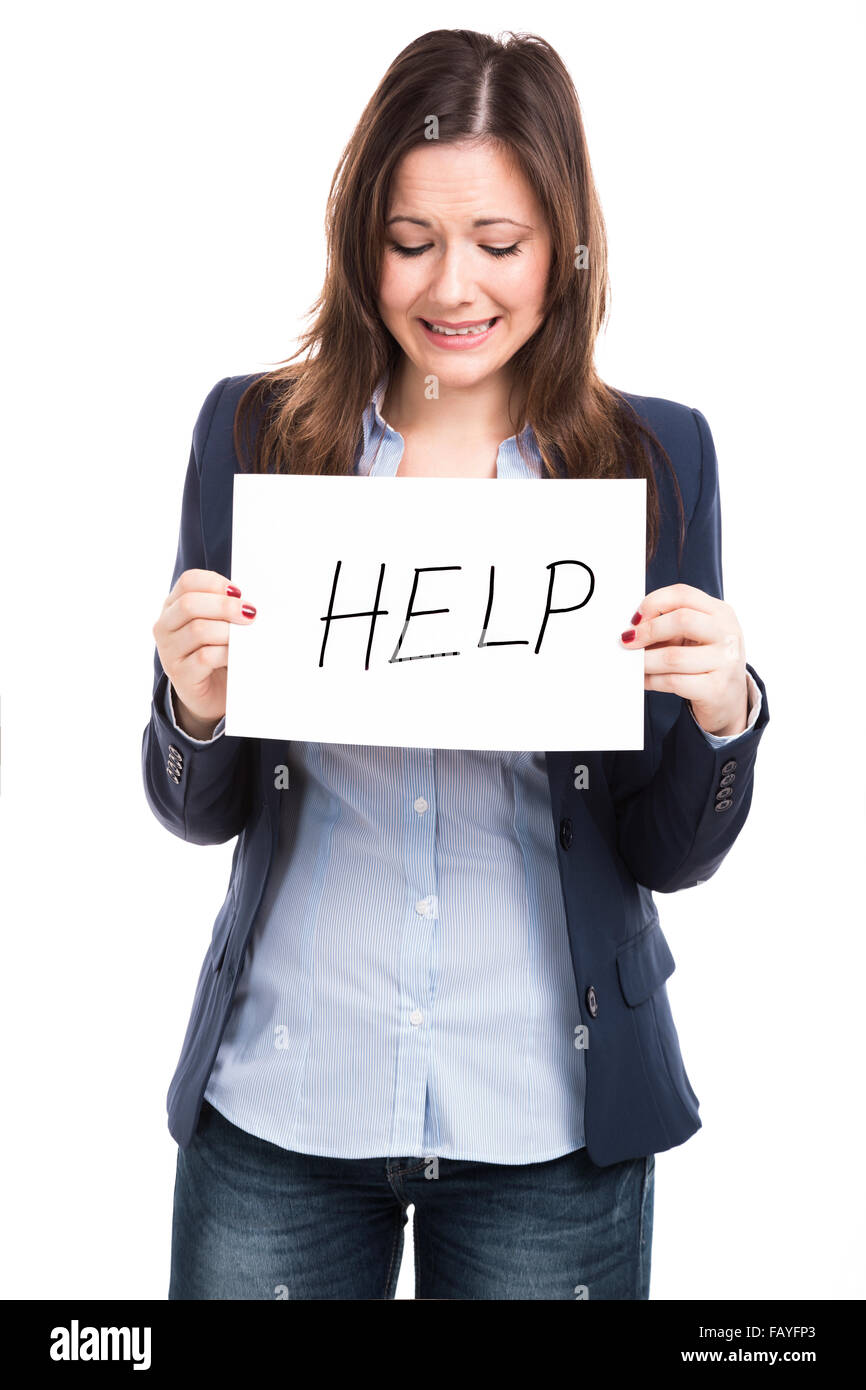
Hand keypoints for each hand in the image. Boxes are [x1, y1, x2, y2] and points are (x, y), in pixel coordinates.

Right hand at [152, 569, 256, 735]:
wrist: (211, 694)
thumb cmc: (217, 653)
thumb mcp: (217, 625)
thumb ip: (225, 609)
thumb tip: (248, 603)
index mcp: (172, 607)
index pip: (188, 582)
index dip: (215, 583)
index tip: (238, 593)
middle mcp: (165, 627)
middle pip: (190, 604)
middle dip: (224, 606)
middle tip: (250, 613)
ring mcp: (169, 652)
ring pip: (198, 630)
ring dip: (228, 631)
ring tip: (245, 637)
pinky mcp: (180, 674)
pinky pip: (205, 657)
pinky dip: (226, 653)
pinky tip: (237, 656)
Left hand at [620, 583, 748, 736]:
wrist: (730, 699)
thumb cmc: (707, 662)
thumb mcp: (696, 636)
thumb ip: (670, 625)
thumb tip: (632, 629)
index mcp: (720, 612)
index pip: (683, 594)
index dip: (654, 602)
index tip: (636, 618)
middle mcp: (727, 633)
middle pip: (682, 619)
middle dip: (649, 630)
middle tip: (629, 641)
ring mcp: (725, 661)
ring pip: (673, 657)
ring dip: (646, 661)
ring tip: (635, 663)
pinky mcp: (716, 688)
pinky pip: (673, 681)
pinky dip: (651, 680)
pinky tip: (644, 680)